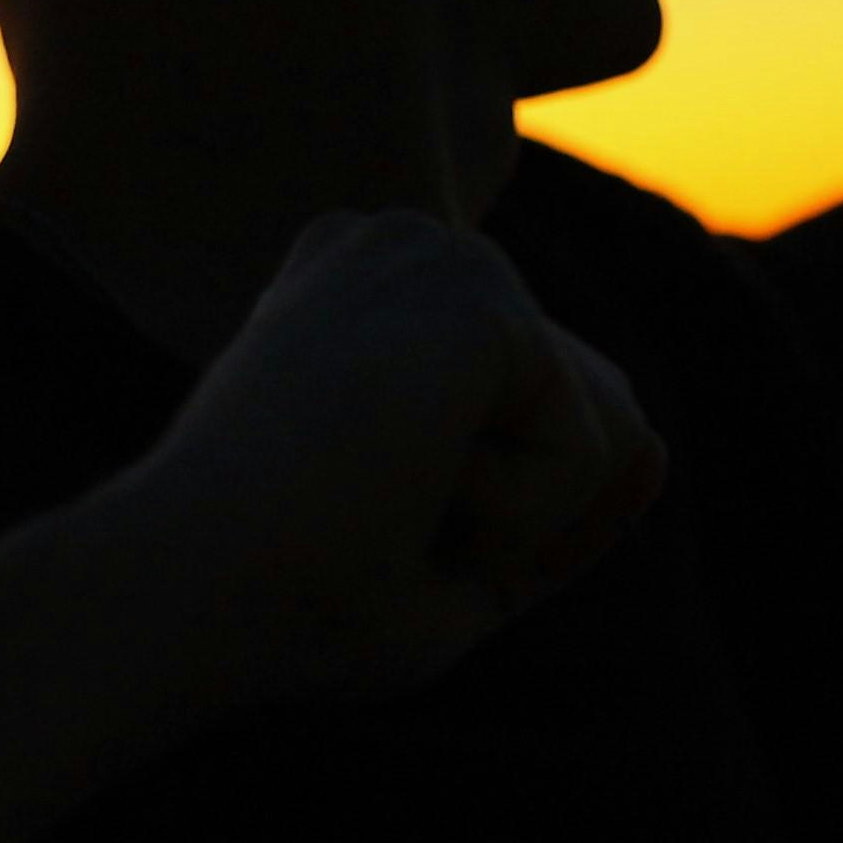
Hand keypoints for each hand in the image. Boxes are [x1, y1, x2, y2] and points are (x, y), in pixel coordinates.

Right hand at [123, 210, 666, 702]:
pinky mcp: (479, 301)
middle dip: (520, 516)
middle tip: (366, 526)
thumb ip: (561, 504)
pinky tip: (402, 492)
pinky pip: (591, 450)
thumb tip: (659, 447)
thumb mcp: (453, 555)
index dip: (503, 514)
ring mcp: (444, 258)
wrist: (183, 590)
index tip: (367, 528)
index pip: (541, 407)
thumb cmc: (281, 596)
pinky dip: (518, 518)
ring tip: (378, 504)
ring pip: (602, 433)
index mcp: (377, 288)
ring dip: (515, 521)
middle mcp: (410, 246)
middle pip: (590, 412)